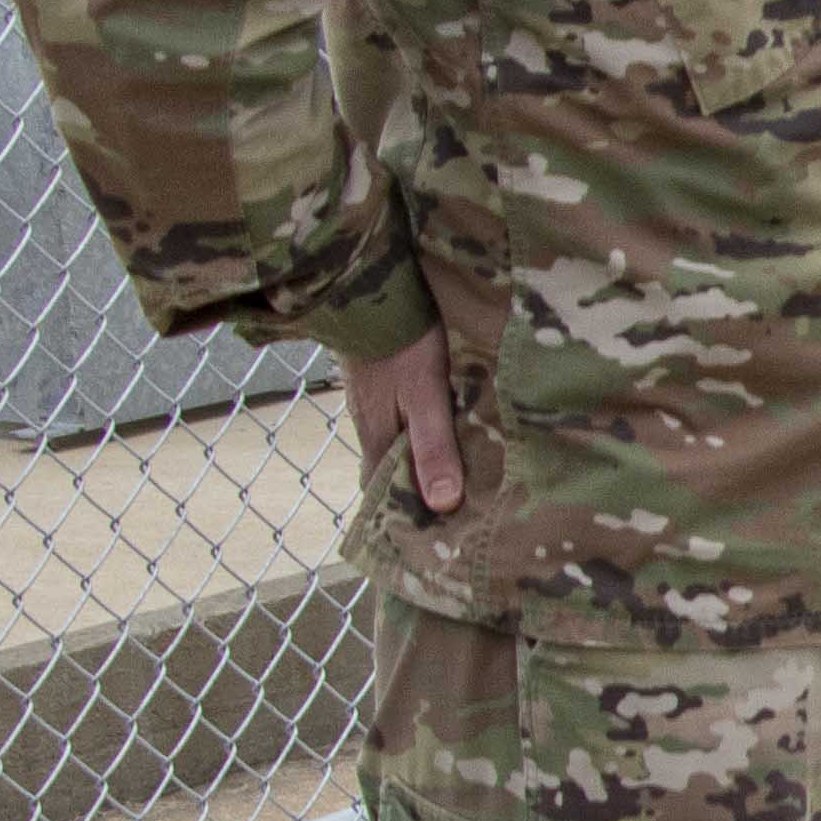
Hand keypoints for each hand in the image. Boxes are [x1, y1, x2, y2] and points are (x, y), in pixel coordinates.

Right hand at [345, 325, 465, 516]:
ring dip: (416, 454)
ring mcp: (369, 396)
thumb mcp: (425, 396)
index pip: (380, 491)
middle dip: (412, 486)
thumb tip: (443, 504)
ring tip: (453, 470)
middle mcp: (366, 421)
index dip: (400, 514)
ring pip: (393, 437)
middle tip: (449, 506)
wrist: (373, 285)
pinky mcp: (379, 373)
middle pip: (388, 465)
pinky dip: (415, 425)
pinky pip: (396, 412)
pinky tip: (439, 423)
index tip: (426, 535)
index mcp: (375, 436)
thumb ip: (433, 447)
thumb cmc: (403, 343)